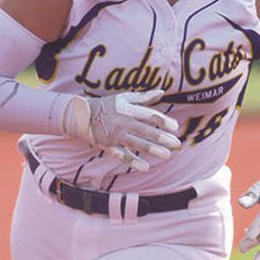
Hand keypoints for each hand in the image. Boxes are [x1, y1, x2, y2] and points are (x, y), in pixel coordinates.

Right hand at [65, 89, 180, 170]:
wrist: (82, 115)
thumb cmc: (108, 105)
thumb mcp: (124, 98)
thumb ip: (144, 97)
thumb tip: (162, 92)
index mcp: (128, 109)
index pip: (148, 115)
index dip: (162, 121)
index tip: (175, 127)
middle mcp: (123, 122)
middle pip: (145, 131)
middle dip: (162, 138)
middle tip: (177, 145)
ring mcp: (115, 135)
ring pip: (136, 143)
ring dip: (152, 150)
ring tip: (167, 155)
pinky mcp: (109, 145)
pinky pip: (122, 155)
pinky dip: (133, 161)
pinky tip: (145, 167)